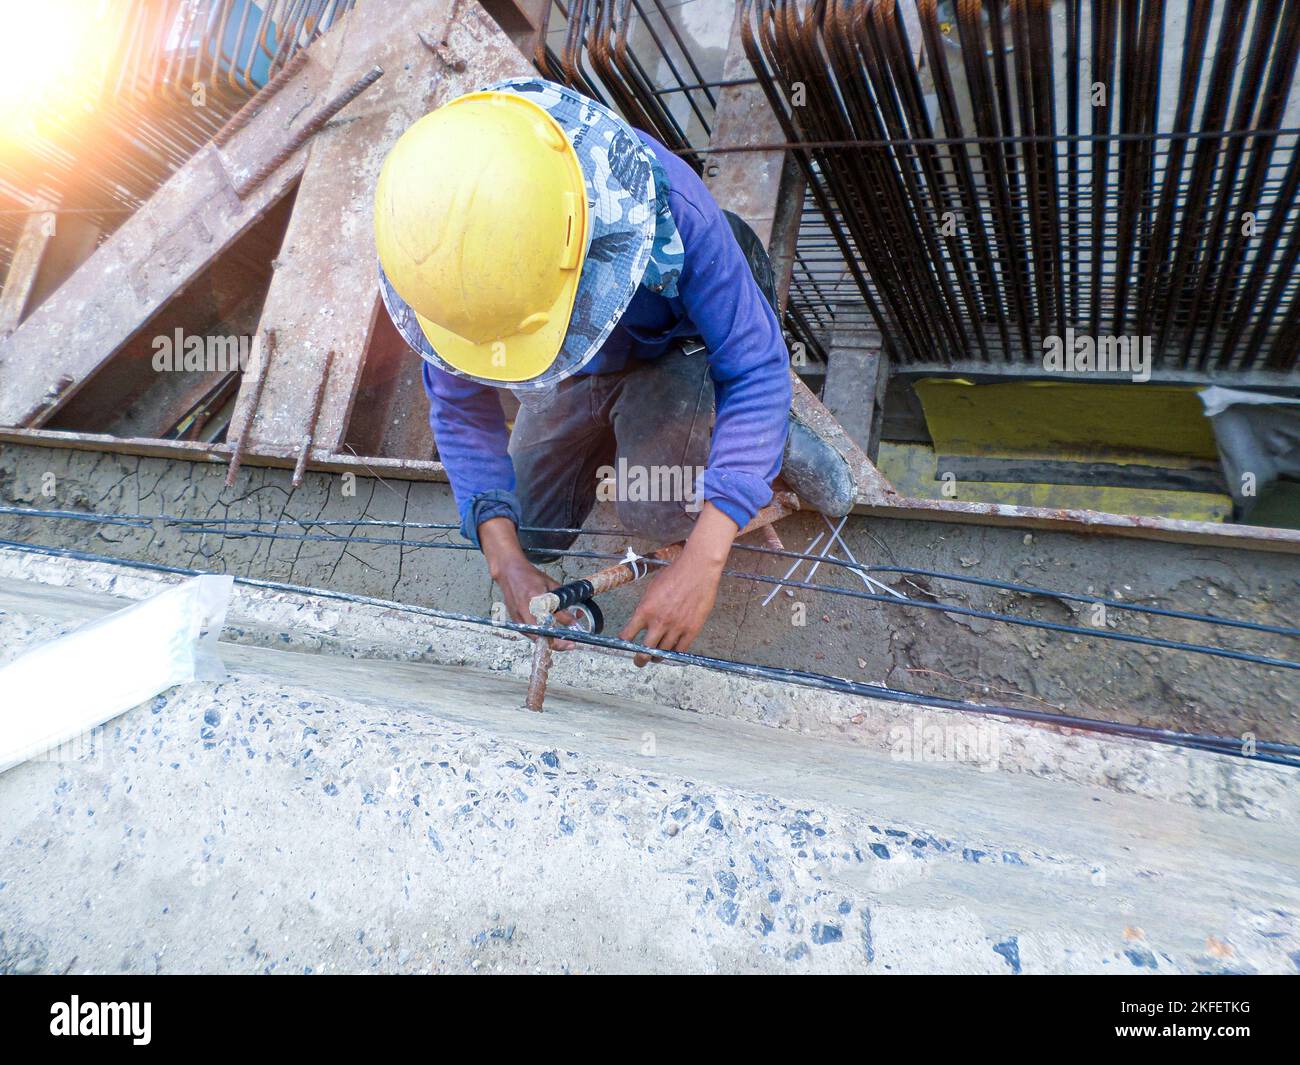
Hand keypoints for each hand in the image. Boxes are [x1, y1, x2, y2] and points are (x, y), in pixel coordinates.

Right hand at [479, 517, 574, 649]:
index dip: (567, 622)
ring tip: (562, 644)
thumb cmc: (530, 577)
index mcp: (535, 597)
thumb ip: (562, 600)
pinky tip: (549, 638)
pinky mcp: (514, 620)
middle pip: (542, 633)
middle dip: (557, 642)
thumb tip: (574, 616)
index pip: (554, 614)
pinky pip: (529, 634)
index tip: (575, 626)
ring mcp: (518, 616)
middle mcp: (525, 609)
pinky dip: (540, 638)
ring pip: (535, 637)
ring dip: (549, 643)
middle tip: (570, 645)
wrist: (509, 573)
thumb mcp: (550, 584)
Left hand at [618, 502, 736, 666]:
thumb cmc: (674, 574)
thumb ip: (645, 607)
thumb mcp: (651, 589)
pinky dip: (674, 653)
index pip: (628, 635)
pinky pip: (680, 649)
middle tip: (639, 661)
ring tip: (656, 657)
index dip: (624, 643)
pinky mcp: (692, 629)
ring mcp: (676, 627)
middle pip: (645, 651)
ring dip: (657, 657)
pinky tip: (671, 652)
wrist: (697, 570)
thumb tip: (641, 621)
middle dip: (640, 659)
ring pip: (663, 653)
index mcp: (645, 610)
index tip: (625, 645)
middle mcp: (659, 622)